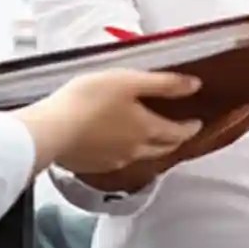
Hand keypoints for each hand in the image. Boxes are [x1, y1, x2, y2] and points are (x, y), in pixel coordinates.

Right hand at [14, 70, 204, 176]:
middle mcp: (135, 150)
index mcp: (147, 129)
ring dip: (151, 148)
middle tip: (179, 132)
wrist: (51, 131)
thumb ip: (163, 83)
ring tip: (150, 138)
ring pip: (141, 156)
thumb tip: (195, 85)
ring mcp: (113, 161)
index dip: (190, 128)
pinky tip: (117, 145)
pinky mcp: (93, 166)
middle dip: (174, 140)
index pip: (178, 133)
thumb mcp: (129, 81)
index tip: (197, 124)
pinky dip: (125, 152)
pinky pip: (117, 160)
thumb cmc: (89, 100)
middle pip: (163, 149)